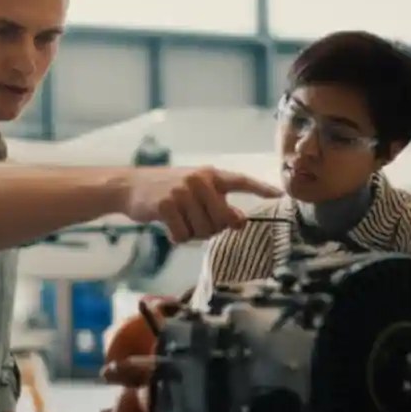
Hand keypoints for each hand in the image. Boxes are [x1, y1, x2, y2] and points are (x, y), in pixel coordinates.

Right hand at [122, 167, 281, 243]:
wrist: (130, 186)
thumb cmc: (167, 191)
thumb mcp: (195, 191)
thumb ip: (218, 203)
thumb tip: (240, 221)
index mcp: (210, 174)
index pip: (240, 181)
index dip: (260, 188)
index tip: (279, 195)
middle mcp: (199, 180)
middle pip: (223, 220)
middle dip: (212, 228)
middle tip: (195, 222)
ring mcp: (182, 192)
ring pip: (203, 230)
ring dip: (192, 233)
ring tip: (180, 221)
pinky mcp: (166, 205)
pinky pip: (183, 234)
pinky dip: (177, 237)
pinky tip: (168, 226)